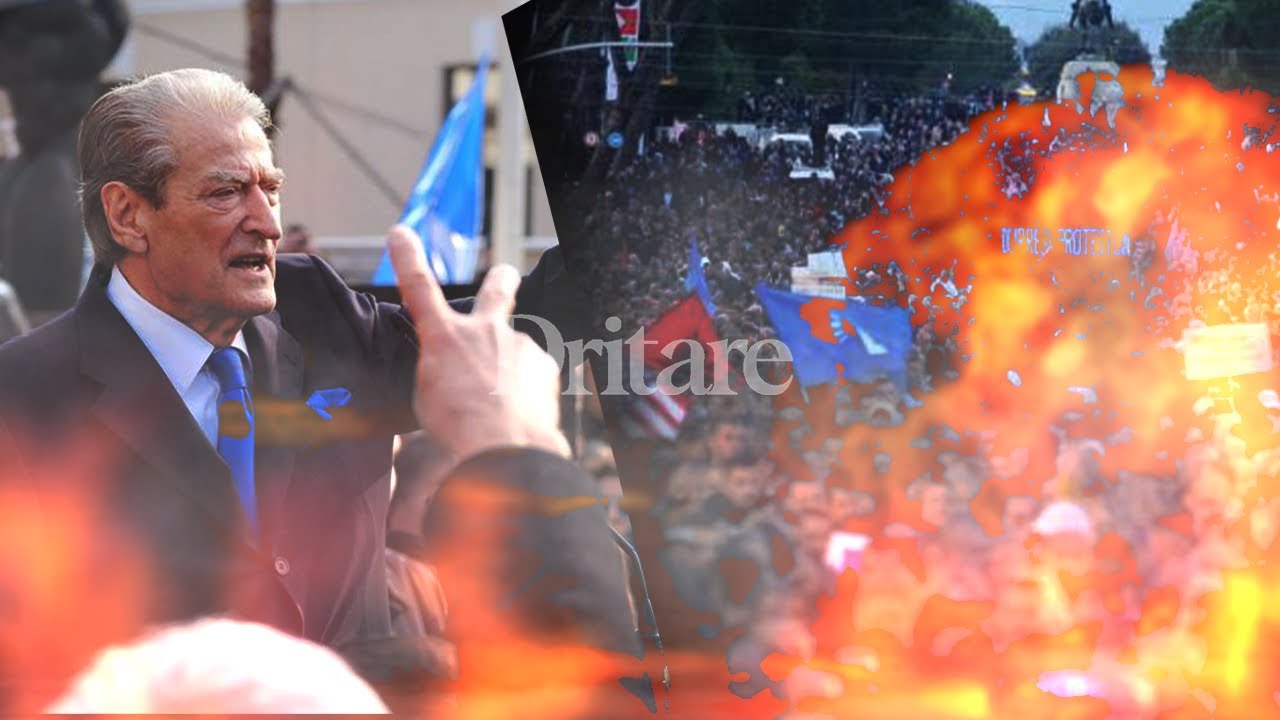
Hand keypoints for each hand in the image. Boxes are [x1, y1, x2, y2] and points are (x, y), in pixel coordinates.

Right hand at [388, 225, 568, 462]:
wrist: (504, 448)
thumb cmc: (457, 429)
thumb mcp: (427, 401)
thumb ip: (437, 377)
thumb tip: (447, 379)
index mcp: (444, 338)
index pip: (419, 288)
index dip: (408, 258)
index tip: (401, 233)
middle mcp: (484, 331)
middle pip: (497, 289)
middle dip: (501, 280)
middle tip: (505, 276)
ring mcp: (519, 344)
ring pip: (516, 351)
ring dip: (511, 369)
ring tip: (503, 406)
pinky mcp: (544, 364)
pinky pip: (534, 376)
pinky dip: (528, 391)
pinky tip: (521, 414)